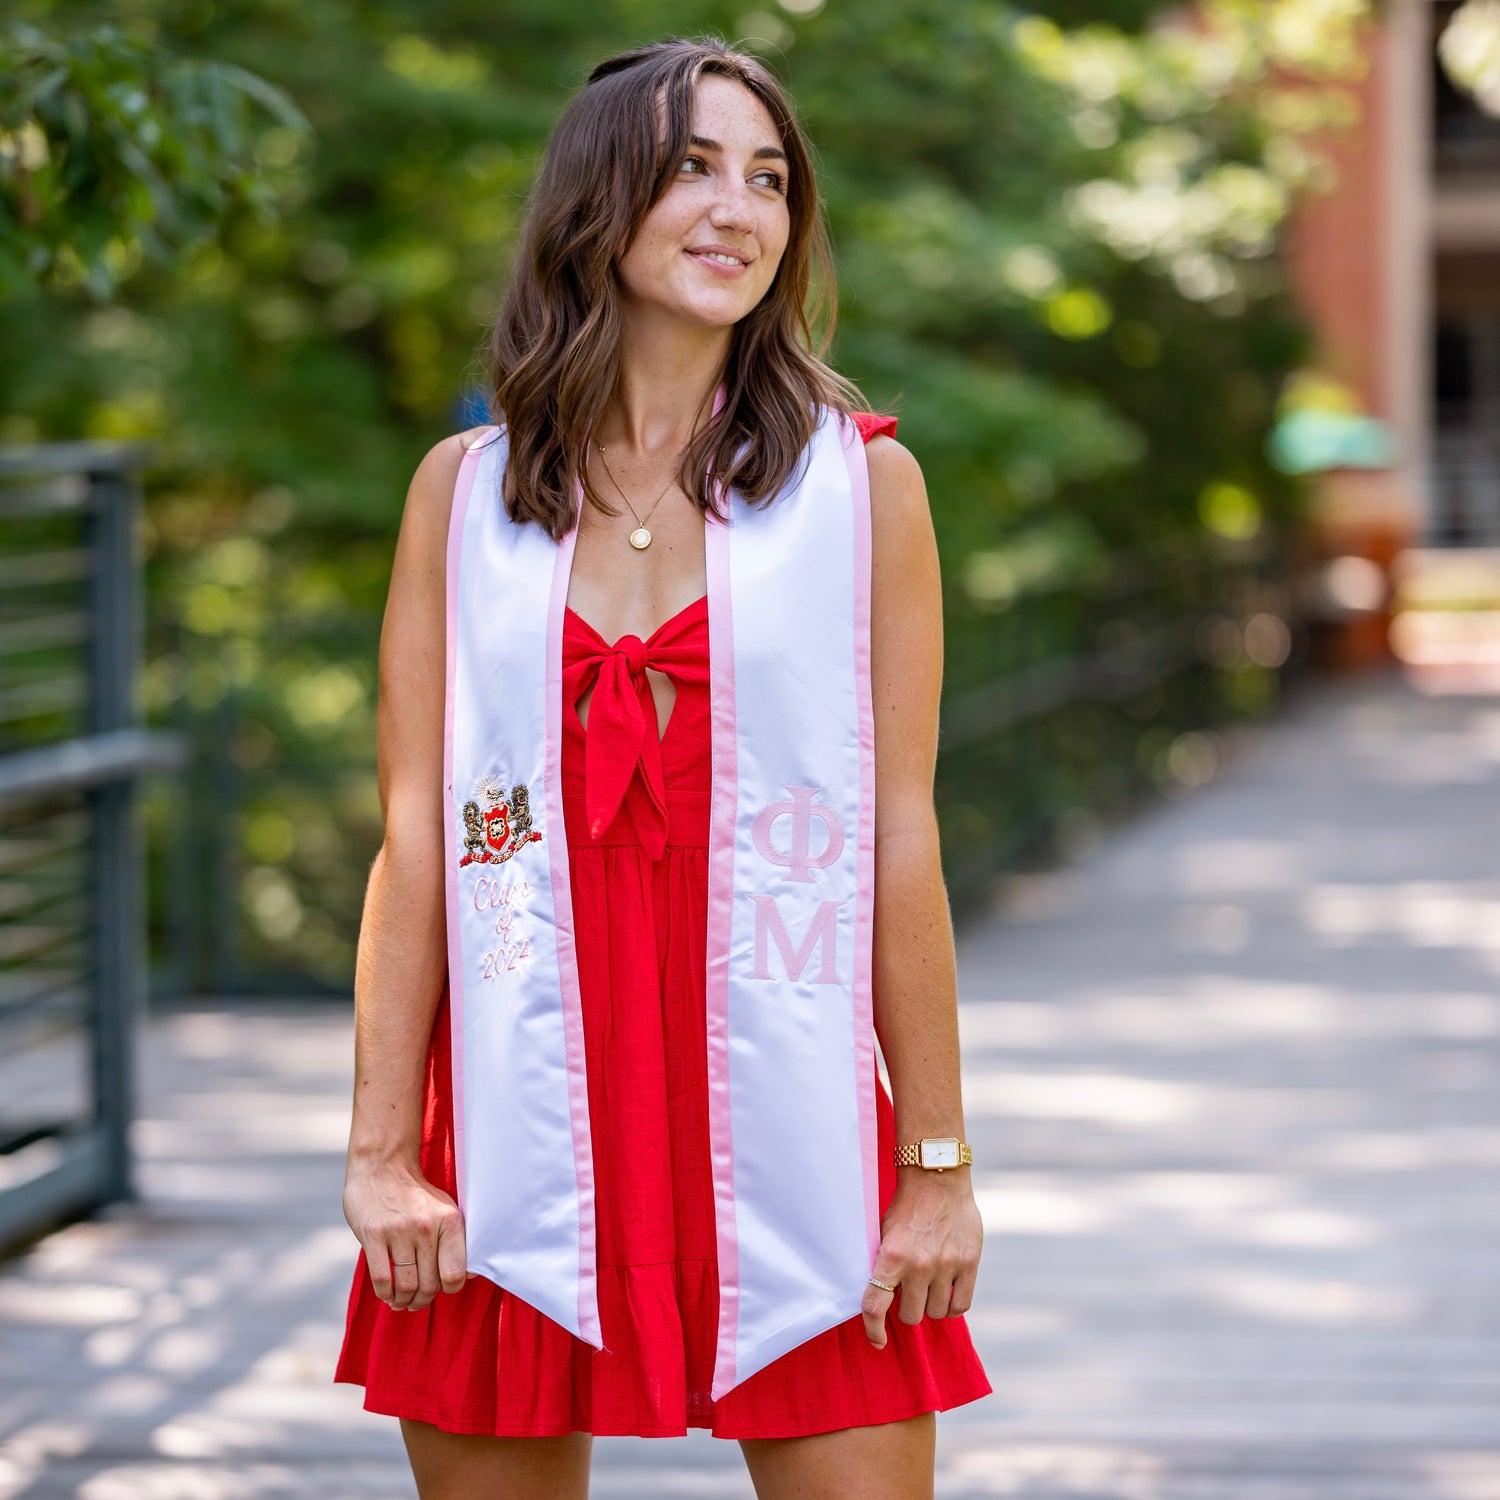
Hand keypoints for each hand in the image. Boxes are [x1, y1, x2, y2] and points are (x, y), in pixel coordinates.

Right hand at [342, 1155, 470, 1311]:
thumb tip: (467, 1276)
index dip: (448, 1288)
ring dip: (403, 1300)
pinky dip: (385, 1294)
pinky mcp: (374, 1234)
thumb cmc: (416, 1196)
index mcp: (450, 1220)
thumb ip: (454, 1240)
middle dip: (422, 1300)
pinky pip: (382, 1279)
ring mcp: (399, 1231)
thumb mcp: (444, 1209)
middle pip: (429, 1284)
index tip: (439, 1288)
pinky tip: (387, 1294)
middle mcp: (427, 1226)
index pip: (456, 1274)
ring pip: (406, 1285)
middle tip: (416, 1301)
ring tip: (401, 1301)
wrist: (383, 1167)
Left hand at [861, 1170, 982, 1347]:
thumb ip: (884, 1267)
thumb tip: (877, 1301)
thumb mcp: (885, 1234)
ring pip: (936, 1313)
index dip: (873, 1330)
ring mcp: (946, 1264)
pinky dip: (952, 1304)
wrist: (937, 1178)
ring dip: (931, 1304)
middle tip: (910, 1290)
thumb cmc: (907, 1208)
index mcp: (892, 1255)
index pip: (876, 1306)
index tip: (878, 1341)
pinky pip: (960, 1306)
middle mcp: (919, 1264)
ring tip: (930, 1284)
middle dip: (908, 1308)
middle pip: (911, 1316)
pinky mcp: (969, 1263)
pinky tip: (947, 1289)